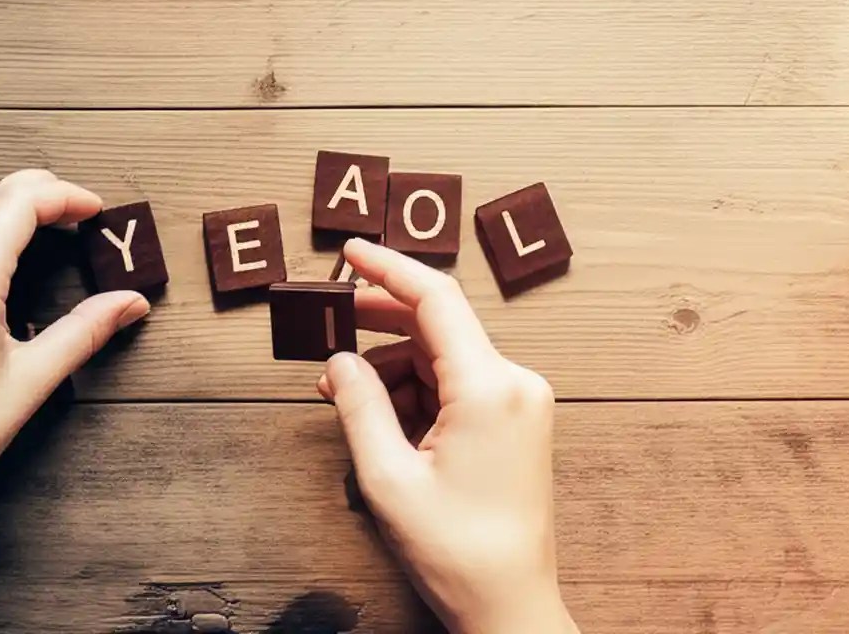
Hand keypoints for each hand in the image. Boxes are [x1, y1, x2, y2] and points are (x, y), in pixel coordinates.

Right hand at [318, 238, 578, 633]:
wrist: (509, 604)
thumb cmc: (456, 551)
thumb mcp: (386, 476)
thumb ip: (358, 405)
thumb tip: (339, 360)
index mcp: (489, 388)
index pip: (436, 299)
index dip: (388, 268)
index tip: (350, 251)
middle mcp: (515, 384)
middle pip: (439, 324)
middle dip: (379, 319)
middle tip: (328, 319)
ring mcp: (520, 402)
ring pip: (443, 355)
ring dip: (391, 364)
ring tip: (343, 393)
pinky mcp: (516, 421)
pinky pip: (457, 383)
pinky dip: (415, 389)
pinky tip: (377, 411)